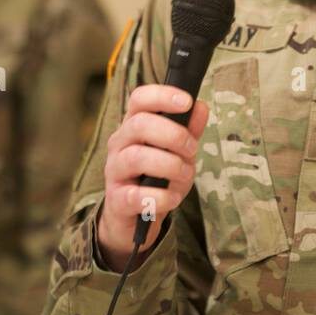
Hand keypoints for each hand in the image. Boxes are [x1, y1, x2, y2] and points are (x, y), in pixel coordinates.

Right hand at [96, 84, 208, 270]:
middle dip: (173, 134)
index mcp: (133, 125)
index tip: (186, 102)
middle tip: (192, 149)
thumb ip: (189, 130)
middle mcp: (120, 144)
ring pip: (136, 157)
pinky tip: (172, 198)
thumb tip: (200, 107)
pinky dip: (160, 196)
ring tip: (186, 174)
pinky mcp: (116, 200)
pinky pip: (136, 195)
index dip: (162, 95)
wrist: (136, 219)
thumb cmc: (157, 178)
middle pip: (139, 124)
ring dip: (169, 164)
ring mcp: (115, 171)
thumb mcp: (178, 152)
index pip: (139, 99)